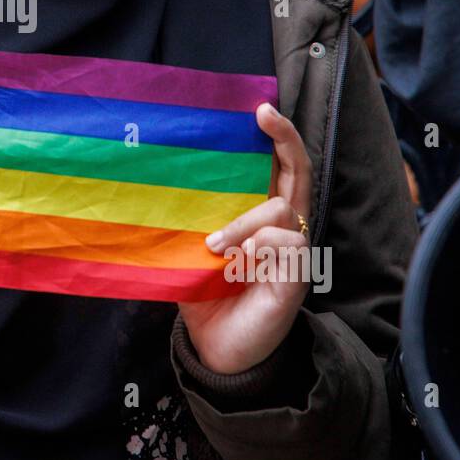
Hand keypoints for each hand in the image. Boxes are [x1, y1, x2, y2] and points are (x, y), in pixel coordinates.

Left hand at [177, 103, 311, 373]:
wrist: (218, 350)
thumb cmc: (206, 296)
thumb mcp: (193, 250)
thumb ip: (194, 220)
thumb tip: (161, 180)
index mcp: (262, 220)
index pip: (281, 170)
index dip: (278, 138)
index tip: (261, 109)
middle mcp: (284, 230)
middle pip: (298, 174)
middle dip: (285, 140)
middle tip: (265, 115)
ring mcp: (294, 254)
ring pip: (278, 212)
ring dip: (242, 224)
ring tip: (214, 249)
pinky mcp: (296, 279)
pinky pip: (286, 245)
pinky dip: (259, 247)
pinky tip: (239, 265)